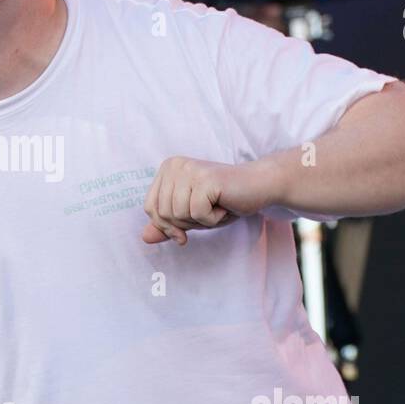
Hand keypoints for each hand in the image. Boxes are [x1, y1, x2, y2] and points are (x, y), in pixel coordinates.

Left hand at [141, 157, 274, 244]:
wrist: (260, 186)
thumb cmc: (224, 201)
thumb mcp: (190, 216)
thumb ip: (167, 225)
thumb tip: (144, 238)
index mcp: (167, 169)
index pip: (150, 208)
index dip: (166, 226)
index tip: (183, 232)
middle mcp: (174, 165)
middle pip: (163, 214)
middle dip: (187, 223)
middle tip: (208, 210)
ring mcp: (189, 170)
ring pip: (178, 215)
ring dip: (201, 220)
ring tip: (216, 206)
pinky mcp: (205, 179)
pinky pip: (197, 214)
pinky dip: (213, 218)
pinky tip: (224, 205)